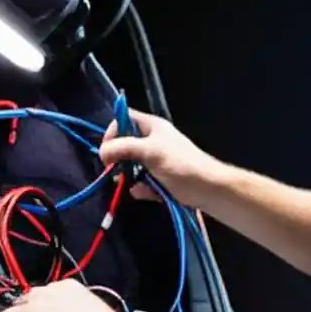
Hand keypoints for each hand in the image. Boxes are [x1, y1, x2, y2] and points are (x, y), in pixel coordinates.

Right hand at [99, 109, 230, 208]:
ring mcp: (159, 161)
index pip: (125, 118)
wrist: (208, 189)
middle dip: (118, 158)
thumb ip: (122, 148)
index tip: (107, 150)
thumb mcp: (148, 151)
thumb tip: (102, 152)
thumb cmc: (179, 164)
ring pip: (133, 166)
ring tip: (127, 184)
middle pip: (126, 144)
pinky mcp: (162, 180)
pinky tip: (143, 193)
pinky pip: (144, 182)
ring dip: (128, 176)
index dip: (113, 130)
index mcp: (152, 127)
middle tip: (114, 170)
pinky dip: (141, 188)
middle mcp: (154, 141)